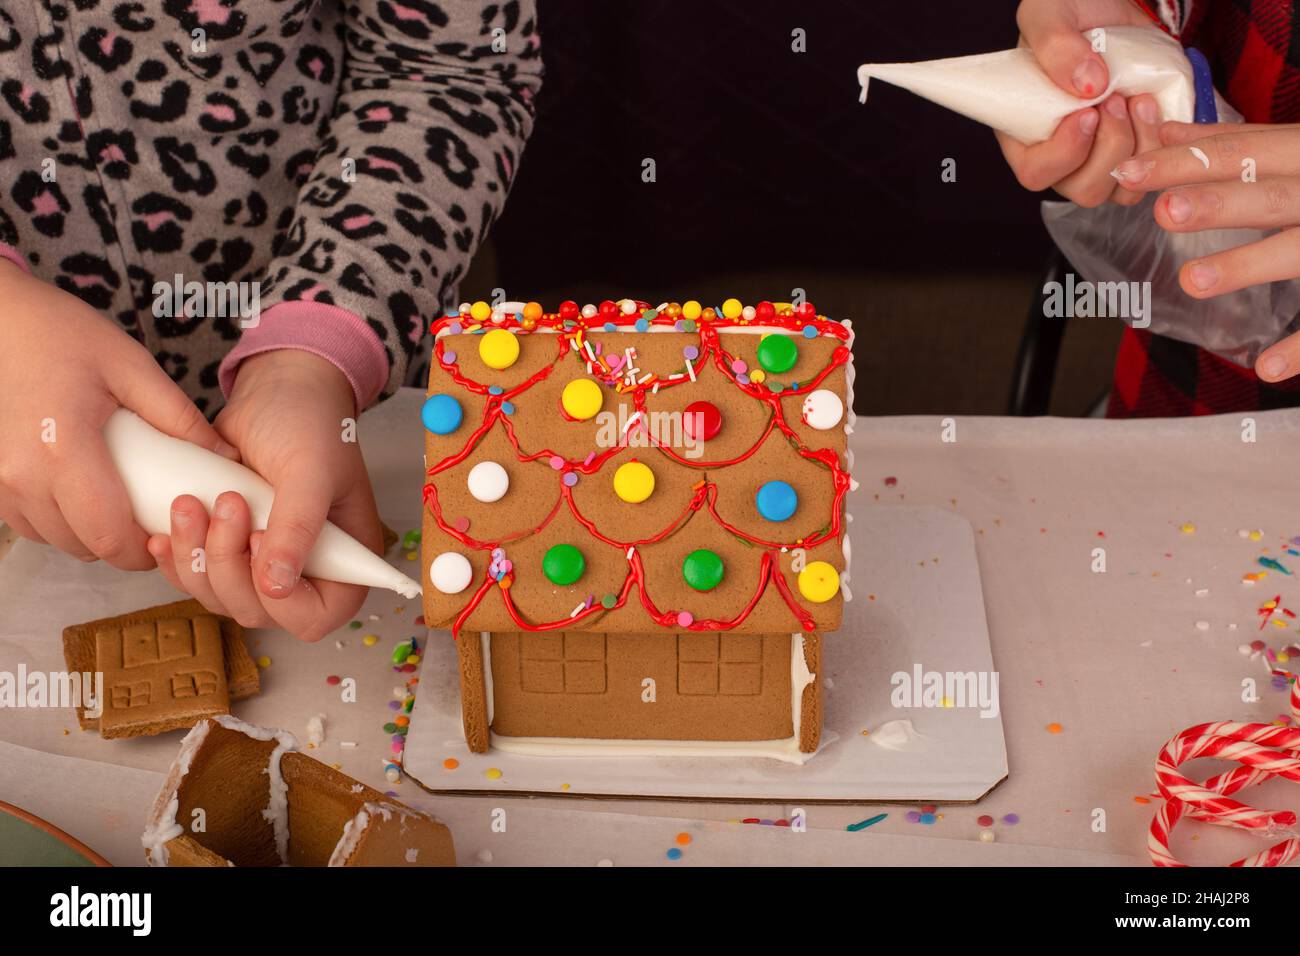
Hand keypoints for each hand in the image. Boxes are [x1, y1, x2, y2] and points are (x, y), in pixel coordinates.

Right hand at [0, 261, 235, 566]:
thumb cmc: (62, 334)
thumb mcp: (131, 366)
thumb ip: (178, 416)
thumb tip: (224, 457)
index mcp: (64, 449)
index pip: (107, 534)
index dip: (142, 551)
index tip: (167, 537)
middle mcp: (21, 474)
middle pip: (82, 544)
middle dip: (121, 545)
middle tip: (151, 521)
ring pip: (52, 537)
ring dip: (87, 534)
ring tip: (118, 505)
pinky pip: (25, 521)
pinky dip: (55, 519)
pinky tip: (79, 493)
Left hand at [148, 349, 380, 641]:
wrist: (277, 392)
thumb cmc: (310, 425)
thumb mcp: (310, 472)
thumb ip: (297, 528)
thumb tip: (276, 584)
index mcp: (343, 563)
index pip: (313, 617)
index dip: (281, 598)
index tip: (259, 540)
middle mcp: (304, 573)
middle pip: (256, 611)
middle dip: (228, 565)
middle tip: (227, 506)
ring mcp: (261, 563)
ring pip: (217, 596)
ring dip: (196, 558)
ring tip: (191, 504)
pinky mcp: (226, 548)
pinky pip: (194, 576)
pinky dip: (176, 558)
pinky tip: (163, 530)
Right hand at [998, 0, 1161, 205]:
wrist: (1110, 6)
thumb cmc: (1067, 12)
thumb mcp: (1048, 13)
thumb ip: (1056, 45)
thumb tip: (1088, 85)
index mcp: (1026, 134)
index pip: (1036, 173)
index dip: (1064, 154)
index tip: (1086, 113)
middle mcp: (1062, 156)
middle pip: (1083, 189)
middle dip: (1110, 147)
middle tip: (1116, 98)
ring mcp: (1101, 158)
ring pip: (1122, 189)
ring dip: (1139, 144)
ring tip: (1137, 98)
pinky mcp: (1136, 150)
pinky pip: (1154, 170)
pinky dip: (1162, 141)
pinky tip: (1153, 103)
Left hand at [1111, 122, 1299, 381]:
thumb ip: (1247, 144)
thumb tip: (1169, 131)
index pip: (1246, 152)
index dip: (1187, 159)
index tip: (1127, 170)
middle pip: (1275, 195)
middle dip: (1221, 200)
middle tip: (1164, 210)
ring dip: (1249, 264)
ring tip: (1194, 281)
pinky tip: (1266, 366)